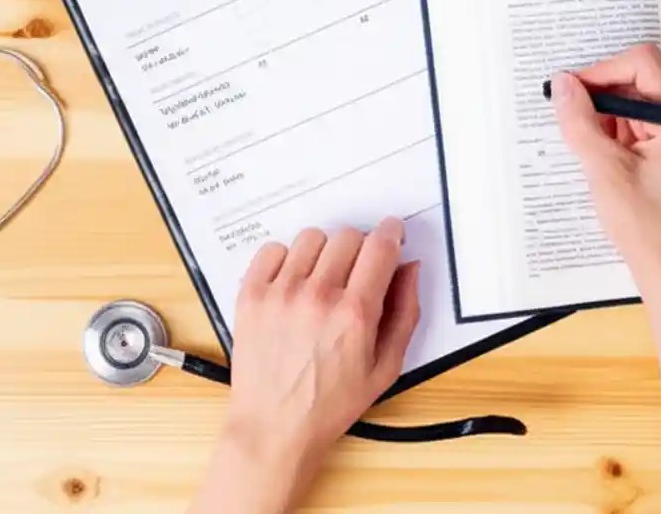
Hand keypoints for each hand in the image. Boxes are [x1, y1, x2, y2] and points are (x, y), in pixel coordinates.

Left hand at [189, 218, 419, 513]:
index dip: (391, 233)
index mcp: (354, 314)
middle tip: (357, 271)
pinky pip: (272, 250)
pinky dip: (285, 258)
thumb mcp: (385, 367)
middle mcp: (317, 296)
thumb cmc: (330, 404)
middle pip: (347, 236)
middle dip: (360, 247)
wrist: (274, 426)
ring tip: (322, 279)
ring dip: (324, 251)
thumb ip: (404, 312)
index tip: (391, 234)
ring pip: (311, 238)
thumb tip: (409, 268)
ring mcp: (280, 294)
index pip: (379, 246)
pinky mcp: (251, 295)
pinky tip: (292, 282)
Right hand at [550, 43, 660, 302]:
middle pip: (640, 81)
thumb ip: (580, 121)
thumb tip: (562, 84)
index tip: (570, 92)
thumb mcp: (604, 169)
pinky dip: (616, 136)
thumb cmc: (646, 225)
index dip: (602, 70)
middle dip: (601, 94)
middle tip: (568, 118)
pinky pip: (641, 130)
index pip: (642, 64)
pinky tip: (600, 161)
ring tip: (586, 149)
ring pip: (637, 107)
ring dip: (606, 118)